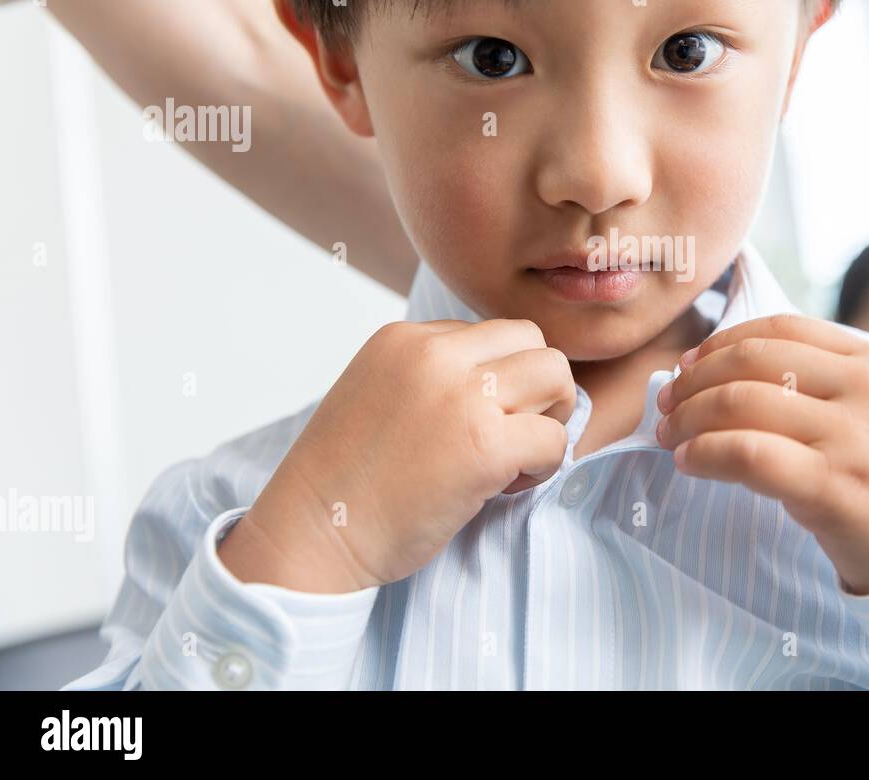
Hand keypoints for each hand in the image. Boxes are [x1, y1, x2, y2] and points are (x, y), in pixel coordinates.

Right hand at [218, 319, 575, 592]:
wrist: (312, 536)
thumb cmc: (348, 481)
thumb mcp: (380, 394)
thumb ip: (432, 375)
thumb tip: (504, 379)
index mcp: (405, 338)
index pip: (490, 334)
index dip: (498, 378)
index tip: (474, 421)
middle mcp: (434, 355)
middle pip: (532, 339)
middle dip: (537, 387)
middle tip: (512, 434)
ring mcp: (462, 397)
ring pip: (556, 375)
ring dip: (550, 418)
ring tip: (514, 457)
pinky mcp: (485, 446)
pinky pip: (555, 438)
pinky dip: (545, 465)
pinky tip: (505, 486)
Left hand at [654, 314, 868, 595]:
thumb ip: (821, 379)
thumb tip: (720, 369)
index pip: (781, 328)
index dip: (722, 341)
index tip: (691, 363)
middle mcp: (865, 389)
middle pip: (752, 361)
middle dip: (695, 379)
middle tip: (668, 401)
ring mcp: (850, 437)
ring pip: (740, 403)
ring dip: (689, 417)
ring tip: (670, 434)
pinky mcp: (831, 486)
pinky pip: (746, 454)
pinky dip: (704, 453)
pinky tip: (688, 461)